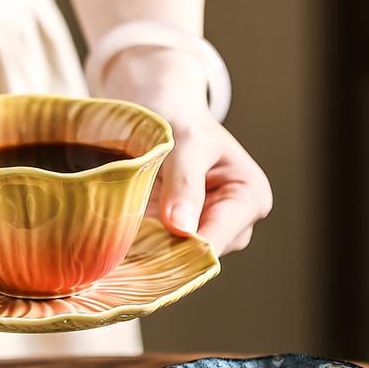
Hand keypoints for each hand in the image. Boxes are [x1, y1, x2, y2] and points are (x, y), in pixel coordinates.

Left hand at [99, 47, 271, 254]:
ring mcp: (207, 234)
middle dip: (163, 251)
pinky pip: (161, 253)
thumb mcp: (184, 141)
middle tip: (122, 240)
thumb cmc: (178, 116)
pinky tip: (118, 237)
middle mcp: (235, 224)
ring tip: (118, 232)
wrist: (159, 109)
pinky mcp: (180, 238)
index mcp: (250, 198)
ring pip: (177, 259)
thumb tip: (182, 229)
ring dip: (149, 250)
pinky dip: (141, 247)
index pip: (217, 238)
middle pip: (199, 255)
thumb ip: (185, 183)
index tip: (143, 249)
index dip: (183, 249)